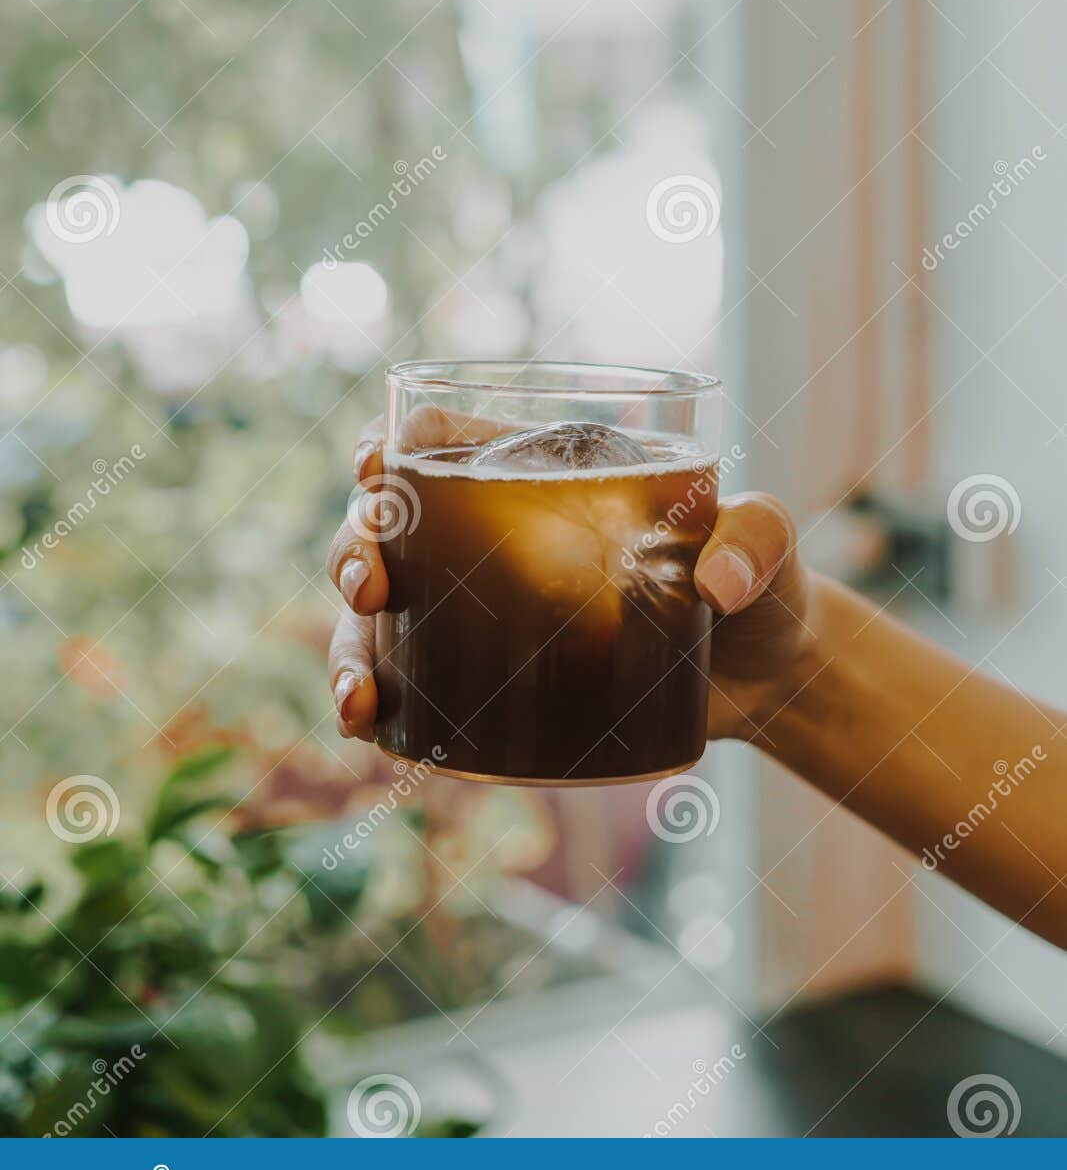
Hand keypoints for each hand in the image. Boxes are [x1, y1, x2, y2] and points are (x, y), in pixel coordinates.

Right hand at [326, 429, 813, 746]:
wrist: (772, 682)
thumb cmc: (766, 588)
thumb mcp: (773, 546)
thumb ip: (756, 540)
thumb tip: (716, 583)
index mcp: (544, 472)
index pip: (442, 438)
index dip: (393, 446)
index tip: (375, 469)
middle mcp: (498, 536)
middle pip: (391, 524)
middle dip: (355, 547)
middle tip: (370, 586)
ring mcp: (488, 611)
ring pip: (383, 613)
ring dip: (348, 644)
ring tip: (357, 693)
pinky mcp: (498, 680)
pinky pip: (417, 686)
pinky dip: (381, 706)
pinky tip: (369, 731)